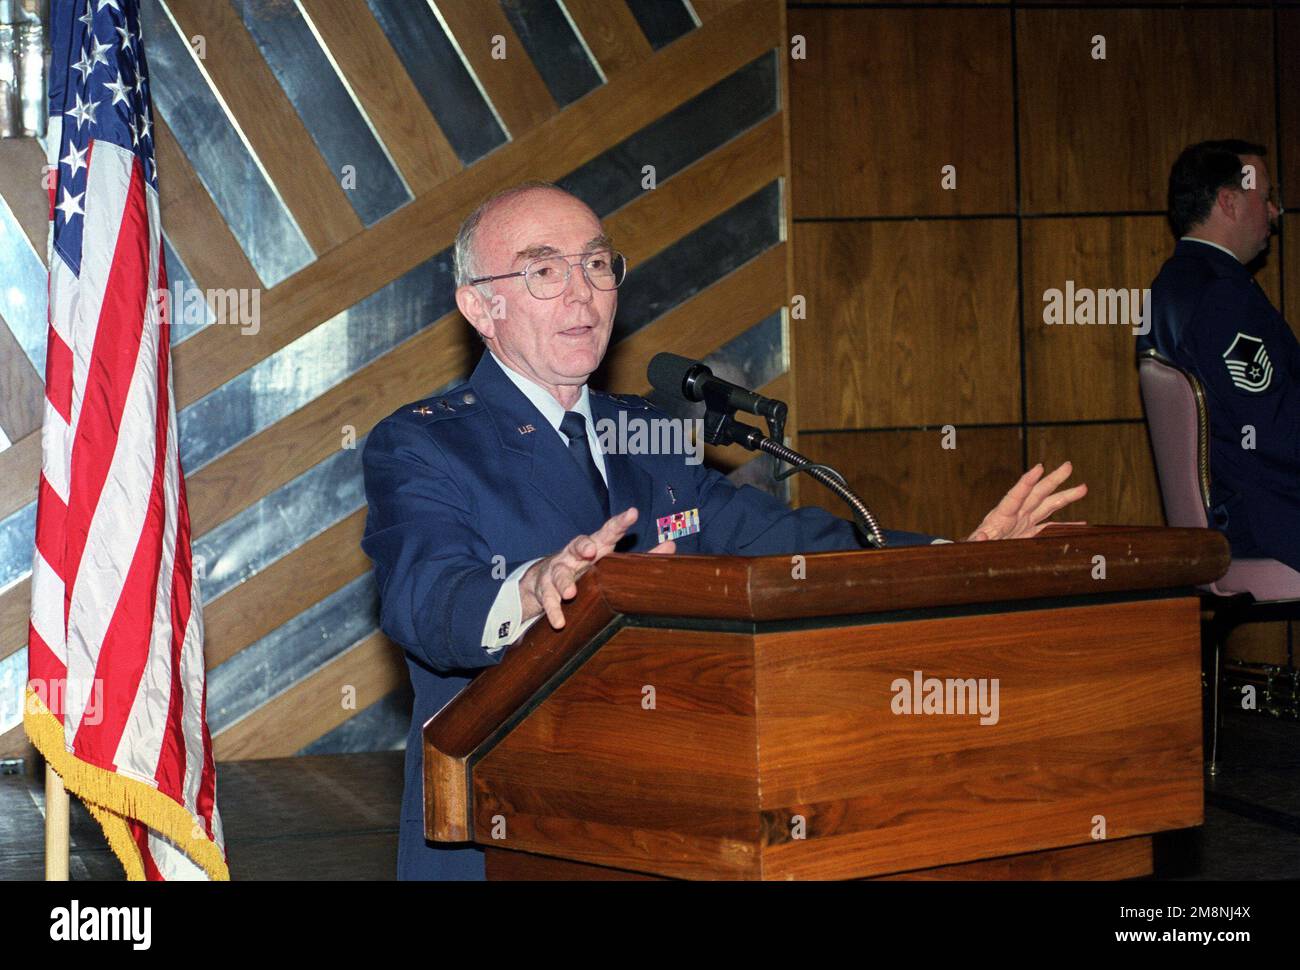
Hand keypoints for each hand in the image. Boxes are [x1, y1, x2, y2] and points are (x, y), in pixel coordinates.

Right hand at [520, 507, 675, 628]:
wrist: (541, 580)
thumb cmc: (585, 569)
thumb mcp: (609, 561)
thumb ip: (642, 556)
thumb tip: (671, 545)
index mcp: (595, 546)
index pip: (608, 531)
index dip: (620, 522)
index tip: (632, 513)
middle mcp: (574, 555)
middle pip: (577, 544)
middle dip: (582, 546)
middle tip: (590, 551)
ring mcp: (557, 570)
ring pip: (559, 573)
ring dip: (564, 582)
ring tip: (570, 593)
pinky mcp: (543, 588)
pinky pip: (547, 599)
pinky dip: (553, 610)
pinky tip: (560, 621)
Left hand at [965, 462, 1087, 541]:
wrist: (972, 557)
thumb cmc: (971, 549)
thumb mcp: (971, 546)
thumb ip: (976, 541)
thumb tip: (981, 536)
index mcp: (1000, 517)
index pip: (1015, 496)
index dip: (1026, 482)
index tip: (1039, 468)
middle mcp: (1015, 516)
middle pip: (1036, 494)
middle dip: (1053, 480)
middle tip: (1068, 466)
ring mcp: (1023, 523)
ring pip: (1047, 507)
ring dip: (1065, 497)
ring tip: (1083, 488)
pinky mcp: (1028, 534)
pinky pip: (1049, 528)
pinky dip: (1064, 526)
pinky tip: (1080, 523)